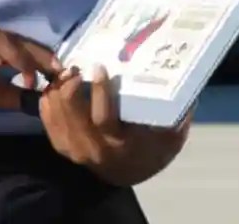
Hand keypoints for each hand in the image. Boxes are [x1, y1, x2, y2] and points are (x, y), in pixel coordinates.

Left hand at [39, 64, 192, 185]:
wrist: (127, 173)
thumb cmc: (150, 150)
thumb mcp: (169, 137)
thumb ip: (177, 116)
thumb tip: (189, 90)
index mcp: (118, 144)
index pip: (104, 118)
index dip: (99, 92)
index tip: (99, 67)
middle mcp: (93, 149)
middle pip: (72, 115)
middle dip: (70, 86)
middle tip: (75, 66)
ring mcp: (74, 150)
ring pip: (57, 117)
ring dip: (58, 91)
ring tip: (65, 71)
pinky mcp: (63, 147)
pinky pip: (48, 123)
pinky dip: (48, 103)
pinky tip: (53, 87)